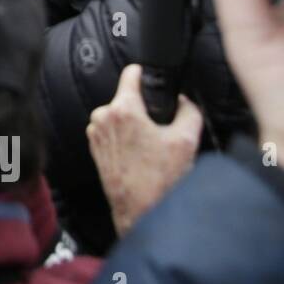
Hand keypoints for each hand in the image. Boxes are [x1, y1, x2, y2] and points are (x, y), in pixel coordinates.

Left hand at [87, 64, 202, 236]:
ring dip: (134, 124)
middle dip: (144, 108)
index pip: (131, 74)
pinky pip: (112, 131)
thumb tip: (184, 101)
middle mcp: (103, 117)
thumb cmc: (160, 179)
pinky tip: (140, 155)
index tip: (153, 76)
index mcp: (123, 110)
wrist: (141, 210)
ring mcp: (96, 133)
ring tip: (151, 146)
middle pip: (127, 98)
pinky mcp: (94, 147)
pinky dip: (126, 137)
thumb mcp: (186, 140)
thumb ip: (189, 111)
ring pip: (120, 115)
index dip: (145, 73)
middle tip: (161, 128)